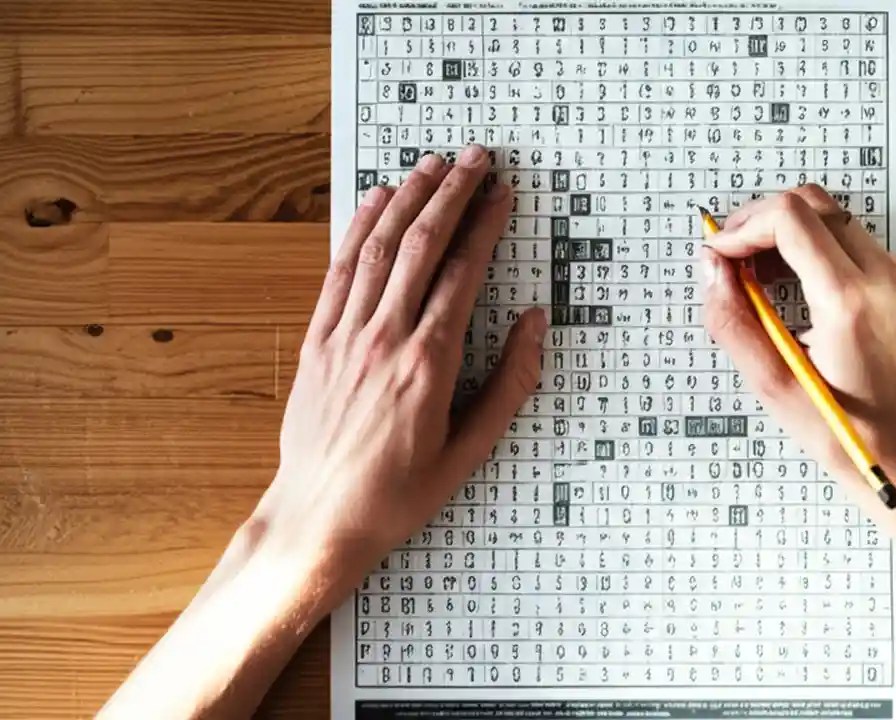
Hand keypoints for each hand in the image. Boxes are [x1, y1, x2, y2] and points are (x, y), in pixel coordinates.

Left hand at [251, 144, 545, 596]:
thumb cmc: (399, 494)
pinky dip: (358, 230)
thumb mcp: (471, 451)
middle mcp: (385, 339)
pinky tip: (377, 201)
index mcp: (429, 365)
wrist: (320, 520)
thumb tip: (533, 327)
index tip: (502, 192)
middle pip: (421, 245)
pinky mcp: (317, 342)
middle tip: (477, 157)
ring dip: (408, 199)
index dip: (485, 225)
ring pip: (379, 248)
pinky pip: (339, 271)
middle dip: (452, 194)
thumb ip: (509, 385)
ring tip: (433, 163)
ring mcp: (345, 336)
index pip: (462, 274)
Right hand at [701, 185, 895, 520]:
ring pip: (831, 216)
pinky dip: (811, 246)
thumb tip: (711, 269)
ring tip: (755, 274)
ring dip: (785, 232)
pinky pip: (850, 239)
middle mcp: (884, 277)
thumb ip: (733, 321)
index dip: (744, 227)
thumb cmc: (847, 432)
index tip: (720, 253)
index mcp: (849, 302)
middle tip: (731, 256)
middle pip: (812, 204)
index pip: (791, 217)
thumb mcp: (773, 385)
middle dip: (761, 221)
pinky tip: (788, 283)